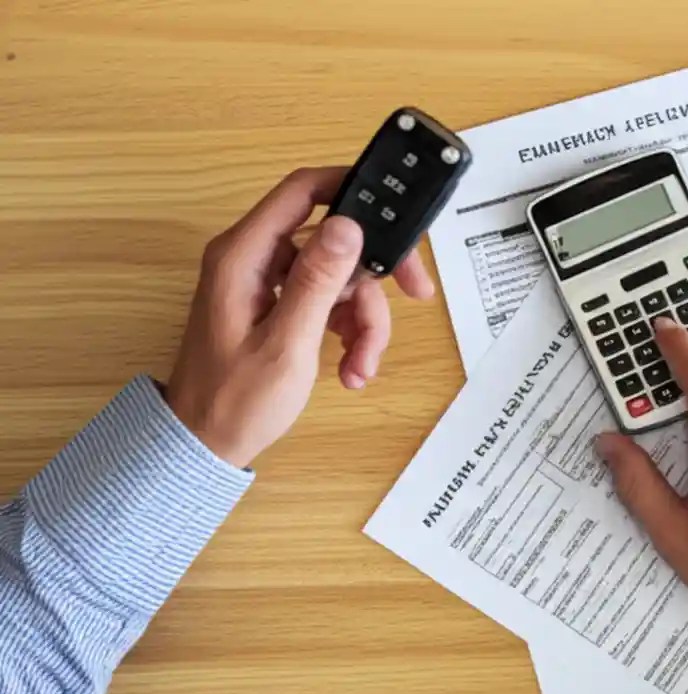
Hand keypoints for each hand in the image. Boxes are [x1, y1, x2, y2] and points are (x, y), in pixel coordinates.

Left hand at [165, 167, 434, 466]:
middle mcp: (256, 258)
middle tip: (416, 294)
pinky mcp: (279, 306)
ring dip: (363, 318)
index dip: (352, 187)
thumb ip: (316, 282)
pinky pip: (328, 302)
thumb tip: (348, 226)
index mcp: (245, 255)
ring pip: (339, 276)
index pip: (303, 190)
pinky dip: (348, 331)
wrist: (204, 446)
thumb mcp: (286, 344)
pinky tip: (351, 368)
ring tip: (362, 364)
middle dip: (374, 274)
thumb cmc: (236, 401)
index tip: (397, 209)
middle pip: (334, 238)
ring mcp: (268, 282)